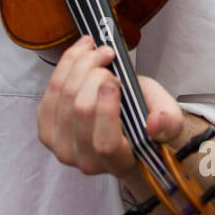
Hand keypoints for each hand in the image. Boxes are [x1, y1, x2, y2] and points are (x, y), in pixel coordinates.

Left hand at [36, 36, 188, 180]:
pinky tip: (81, 52)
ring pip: (63, 95)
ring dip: (80, 63)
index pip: (106, 143)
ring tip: (98, 50)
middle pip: (81, 110)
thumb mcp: (168, 118)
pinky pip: (50, 90)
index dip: (107, 108)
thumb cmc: (145, 121)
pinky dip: (65, 65)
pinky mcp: (46, 129)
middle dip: (94, 74)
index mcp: (119, 164)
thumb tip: (155, 124)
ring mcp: (61, 147)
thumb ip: (168, 122)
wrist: (124, 124)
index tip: (116, 80)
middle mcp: (85, 161)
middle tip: (110, 55)